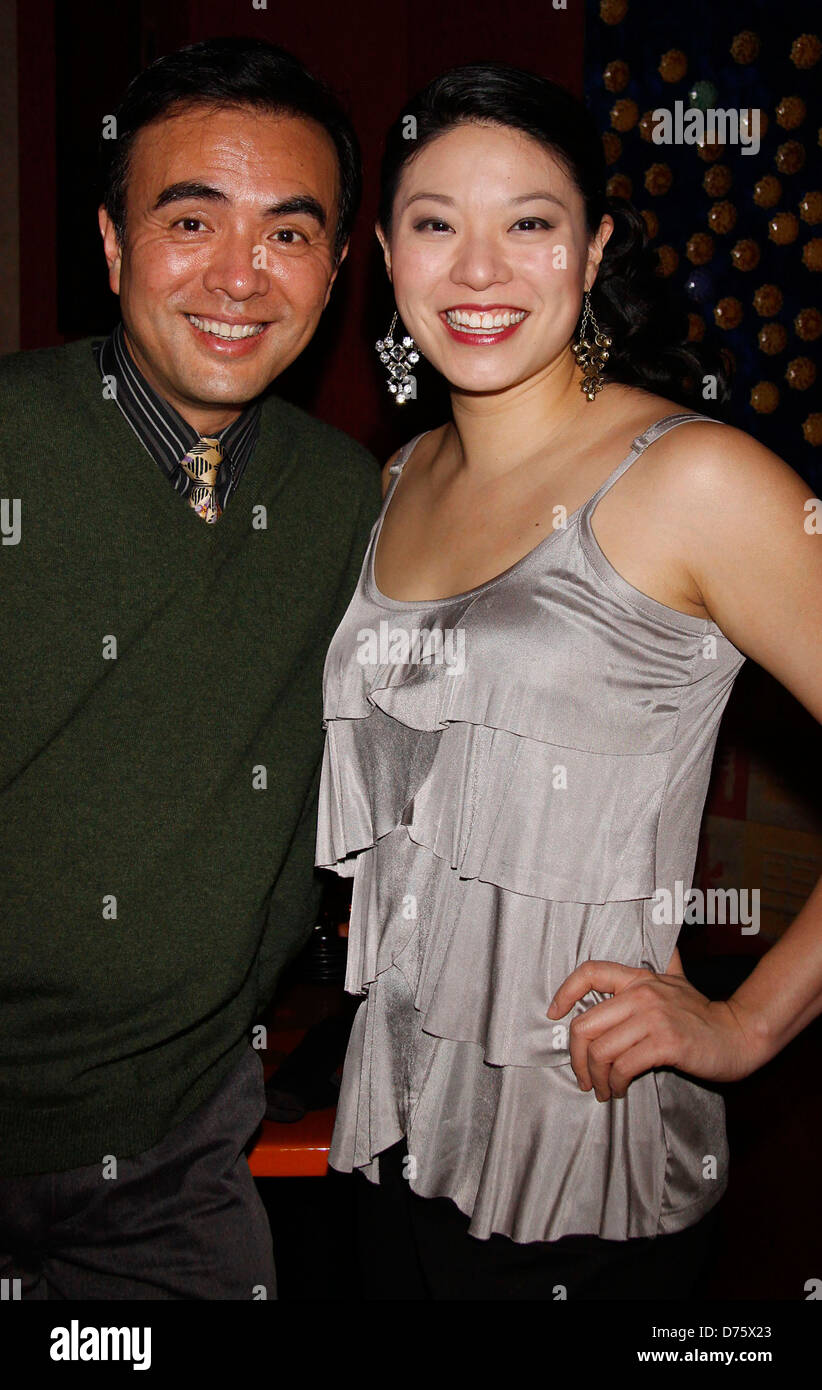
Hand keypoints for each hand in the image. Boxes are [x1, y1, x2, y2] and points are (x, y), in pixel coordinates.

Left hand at [545, 958, 764, 1100]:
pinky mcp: (666, 1043)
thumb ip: (663, 963)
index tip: (554, 1014)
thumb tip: (661, 934)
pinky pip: (623, 1066)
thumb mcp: (677, 980)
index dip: (564, 993)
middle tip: (583, 1077)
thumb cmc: (702, 1014)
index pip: (589, 973)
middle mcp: (642, 993)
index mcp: (639, 978)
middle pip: (585, 1025)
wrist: (738, 1035)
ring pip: (601, 1051)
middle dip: (577, 1058)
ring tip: (603, 1090)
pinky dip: (615, 1083)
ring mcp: (654, 1018)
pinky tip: (620, 1090)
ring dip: (596, 1078)